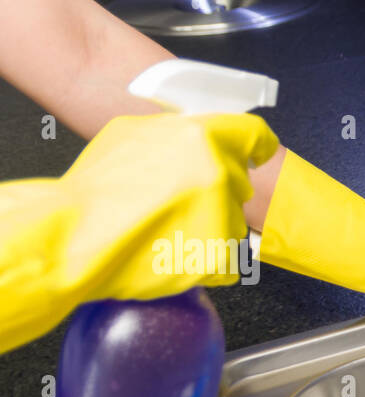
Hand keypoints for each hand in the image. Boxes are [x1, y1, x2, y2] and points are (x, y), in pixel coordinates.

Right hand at [0, 111, 278, 351]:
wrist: (75, 236)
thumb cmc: (95, 189)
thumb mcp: (131, 135)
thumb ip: (177, 134)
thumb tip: (200, 137)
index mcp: (201, 136)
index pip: (252, 135)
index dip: (255, 146)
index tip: (257, 156)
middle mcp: (218, 173)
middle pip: (240, 184)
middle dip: (217, 194)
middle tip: (179, 203)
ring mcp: (222, 215)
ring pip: (234, 224)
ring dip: (210, 229)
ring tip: (167, 231)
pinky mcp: (218, 256)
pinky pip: (228, 261)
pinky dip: (207, 263)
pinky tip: (174, 255)